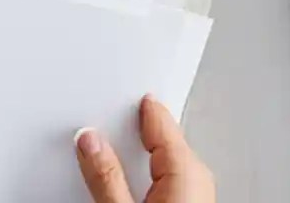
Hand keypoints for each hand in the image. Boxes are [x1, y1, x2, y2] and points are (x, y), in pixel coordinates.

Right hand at [75, 95, 215, 202]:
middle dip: (134, 131)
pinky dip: (150, 173)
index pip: (160, 123)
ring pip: (165, 162)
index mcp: (188, 171)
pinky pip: (168, 180)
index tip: (116, 97)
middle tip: (108, 120)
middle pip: (162, 141)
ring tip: (113, 153)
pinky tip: (132, 181)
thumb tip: (90, 142)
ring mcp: (198, 196)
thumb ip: (106, 177)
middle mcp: (199, 182)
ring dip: (141, 155)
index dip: (134, 107)